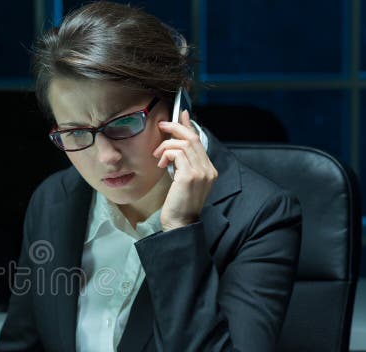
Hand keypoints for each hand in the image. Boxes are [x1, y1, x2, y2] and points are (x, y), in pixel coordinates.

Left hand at [153, 110, 217, 231]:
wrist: (179, 224)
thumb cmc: (178, 205)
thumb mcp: (181, 180)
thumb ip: (181, 163)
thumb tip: (174, 147)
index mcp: (209, 170)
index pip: (199, 141)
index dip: (188, 125)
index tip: (180, 114)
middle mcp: (208, 169)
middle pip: (193, 138)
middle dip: (176, 127)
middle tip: (162, 125)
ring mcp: (201, 172)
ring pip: (184, 143)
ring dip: (166, 145)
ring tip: (157, 155)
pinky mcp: (189, 176)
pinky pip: (176, 153)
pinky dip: (166, 154)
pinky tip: (160, 164)